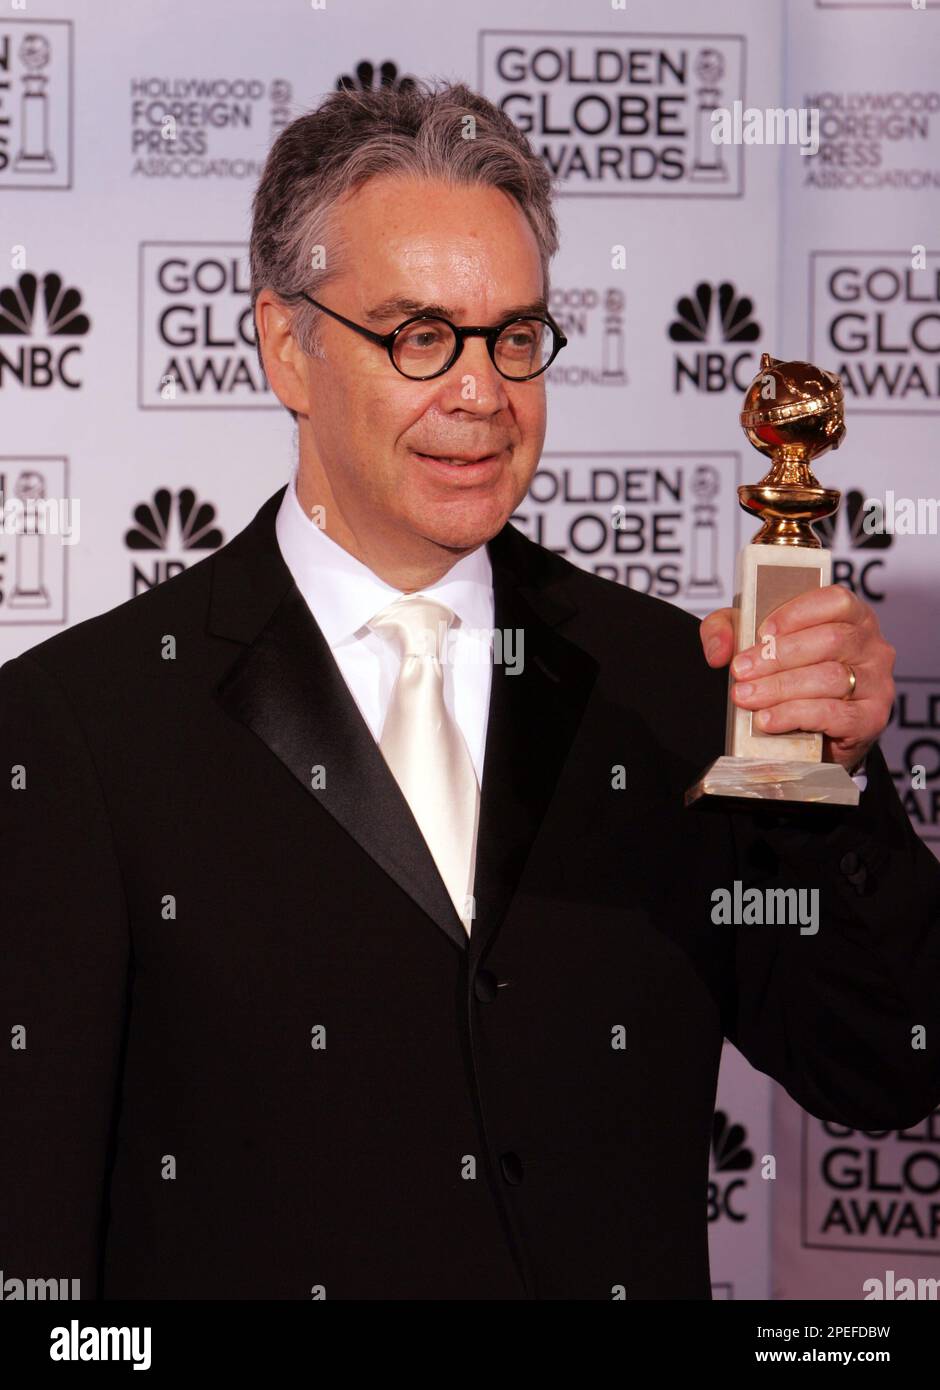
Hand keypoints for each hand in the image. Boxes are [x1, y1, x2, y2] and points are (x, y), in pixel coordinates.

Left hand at [699, 586, 895, 771]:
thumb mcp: (757, 642)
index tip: (762, 632)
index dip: (797, 614)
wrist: (812, 733)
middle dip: (778, 657)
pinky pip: (833, 714)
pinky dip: (795, 715)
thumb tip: (719, 649)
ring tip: (746, 697)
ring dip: (780, 688)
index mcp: (852, 617)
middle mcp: (871, 646)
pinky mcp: (870, 719)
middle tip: (740, 671)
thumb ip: (729, 630)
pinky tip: (768, 719)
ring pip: (829, 678)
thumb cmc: (792, 675)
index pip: (835, 600)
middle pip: (829, 640)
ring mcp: (877, 683)